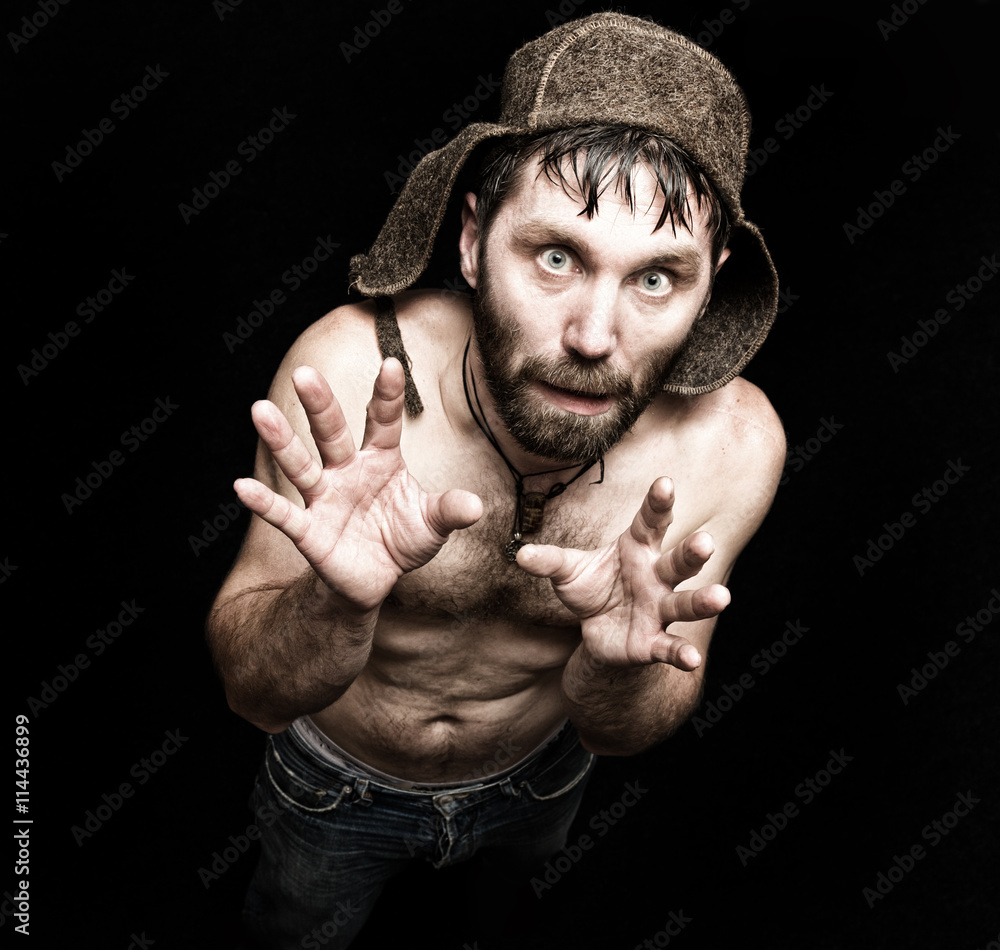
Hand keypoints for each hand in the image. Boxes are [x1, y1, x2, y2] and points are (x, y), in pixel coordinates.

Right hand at [234, 359, 482, 612]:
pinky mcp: (310, 530)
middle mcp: (348, 471)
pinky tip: (240, 487)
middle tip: (305, 373)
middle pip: (332, 432)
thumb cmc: (403, 538)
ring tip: (259, 411)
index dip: (387, 395)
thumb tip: (476, 506)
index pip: (384, 421)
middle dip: (320, 404)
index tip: (392, 363)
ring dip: (281, 440)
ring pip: (301, 464)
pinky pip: (285, 514)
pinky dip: (263, 503)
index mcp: (381, 460)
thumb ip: (449, 511)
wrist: (377, 579)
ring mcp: (325, 498)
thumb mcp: (432, 524)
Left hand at [516, 476, 728, 670]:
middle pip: (678, 561)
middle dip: (692, 552)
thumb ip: (549, 562)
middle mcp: (656, 576)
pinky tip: (691, 660)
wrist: (597, 631)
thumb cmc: (592, 589)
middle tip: (705, 542)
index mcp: (637, 548)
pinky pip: (669, 647)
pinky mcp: (653, 641)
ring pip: (683, 603)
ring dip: (702, 602)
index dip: (659, 503)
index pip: (651, 521)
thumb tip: (521, 554)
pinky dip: (680, 653)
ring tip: (721, 599)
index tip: (665, 483)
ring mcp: (658, 609)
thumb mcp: (567, 572)